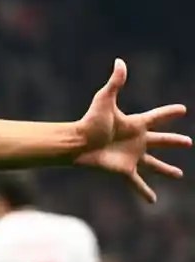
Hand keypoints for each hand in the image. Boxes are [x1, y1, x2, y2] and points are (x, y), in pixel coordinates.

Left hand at [74, 59, 190, 202]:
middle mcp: (136, 141)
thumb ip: (115, 83)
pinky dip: (145, 192)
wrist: (77, 143)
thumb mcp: (104, 101)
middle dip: (174, 142)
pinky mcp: (124, 171)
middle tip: (189, 142)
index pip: (157, 117)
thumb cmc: (90, 122)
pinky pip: (137, 184)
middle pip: (161, 141)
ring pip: (154, 165)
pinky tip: (153, 201)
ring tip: (178, 175)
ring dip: (166, 170)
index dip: (169, 113)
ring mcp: (131, 157)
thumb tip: (120, 61)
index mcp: (135, 125)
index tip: (182, 110)